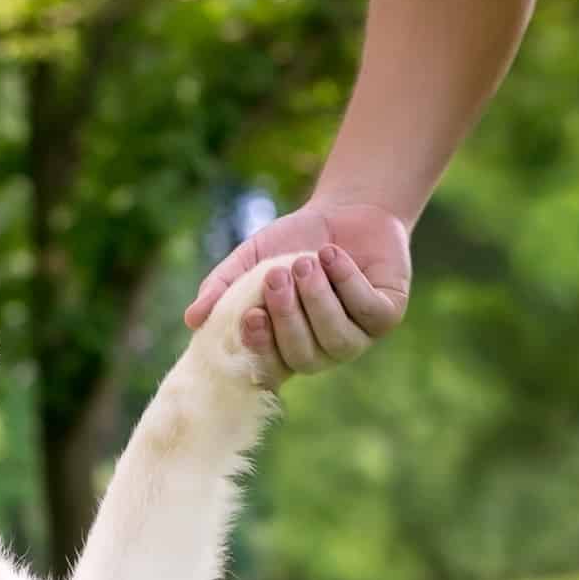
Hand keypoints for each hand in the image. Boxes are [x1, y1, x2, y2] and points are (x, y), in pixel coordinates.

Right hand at [183, 201, 411, 378]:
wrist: (346, 210)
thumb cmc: (293, 242)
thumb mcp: (251, 260)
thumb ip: (222, 286)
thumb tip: (192, 318)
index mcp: (285, 347)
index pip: (271, 369)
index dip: (260, 350)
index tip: (249, 317)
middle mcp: (321, 351)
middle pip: (302, 356)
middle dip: (288, 316)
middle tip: (277, 275)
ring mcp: (356, 338)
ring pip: (336, 338)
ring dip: (317, 298)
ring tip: (304, 261)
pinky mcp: (387, 316)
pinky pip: (366, 311)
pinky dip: (346, 281)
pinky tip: (332, 255)